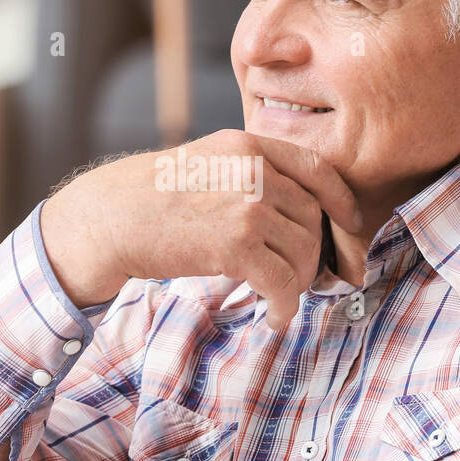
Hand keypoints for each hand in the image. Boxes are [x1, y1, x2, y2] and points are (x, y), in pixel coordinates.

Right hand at [40, 130, 361, 329]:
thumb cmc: (151, 198)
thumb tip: (296, 212)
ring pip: (304, 252)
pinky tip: (274, 317)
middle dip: (314, 254)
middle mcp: (254, 168)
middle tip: (301, 278)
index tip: (350, 224)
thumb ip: (250, 173)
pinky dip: (284, 307)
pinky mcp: (236, 244)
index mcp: (248, 143)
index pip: (318, 168)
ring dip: (298, 283)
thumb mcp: (206, 163)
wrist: (109, 219)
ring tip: (281, 298)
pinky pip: (283, 283)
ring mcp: (247, 204)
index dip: (341, 201)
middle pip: (313, 217)